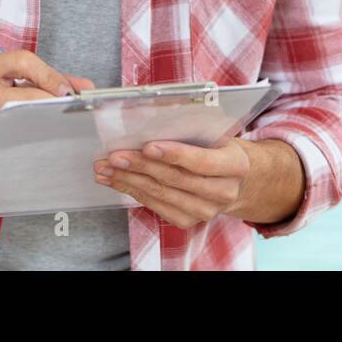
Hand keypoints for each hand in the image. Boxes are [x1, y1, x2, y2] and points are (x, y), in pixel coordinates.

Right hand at [0, 50, 93, 154]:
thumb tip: (86, 87)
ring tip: (56, 125)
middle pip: (24, 92)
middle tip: (70, 111)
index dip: (50, 75)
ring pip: (19, 116)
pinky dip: (29, 137)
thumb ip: (52, 81)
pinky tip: (38, 139)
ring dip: (43, 121)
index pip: (23, 61)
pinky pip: (10, 137)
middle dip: (51, 102)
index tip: (68, 92)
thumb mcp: (19, 85)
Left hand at [93, 139, 251, 228]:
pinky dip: (132, 191)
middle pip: (175, 179)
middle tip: (115, 156)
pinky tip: (115, 180)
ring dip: (129, 180)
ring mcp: (205, 211)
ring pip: (160, 194)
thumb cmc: (219, 149)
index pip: (201, 162)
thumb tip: (153, 121)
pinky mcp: (188, 220)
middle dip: (141, 166)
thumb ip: (194, 129)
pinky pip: (155, 205)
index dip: (173, 154)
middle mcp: (223, 193)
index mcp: (234, 166)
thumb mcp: (217, 134)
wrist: (235, 182)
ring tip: (106, 167)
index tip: (147, 145)